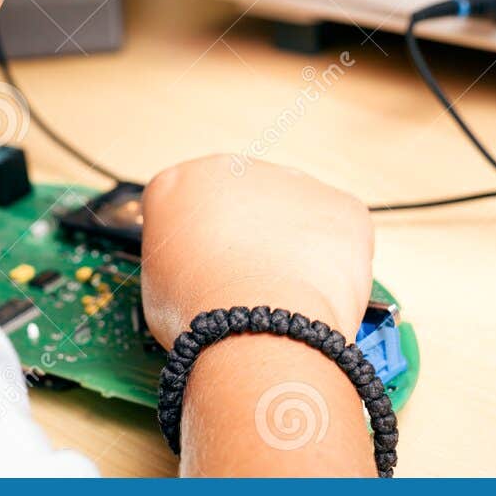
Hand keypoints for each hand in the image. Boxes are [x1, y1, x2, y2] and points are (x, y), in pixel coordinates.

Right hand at [140, 156, 380, 477]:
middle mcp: (235, 169)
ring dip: (291, 247)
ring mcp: (294, 183)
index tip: (203, 271)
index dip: (196, 245)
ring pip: (293, 216)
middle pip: (243, 203)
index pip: (185, 206)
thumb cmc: (200, 315)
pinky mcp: (340, 206)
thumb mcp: (155, 288)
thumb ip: (175, 260)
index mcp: (179, 184)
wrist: (258, 326)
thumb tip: (191, 272)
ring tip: (284, 296)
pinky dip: (332, 262)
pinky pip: (338, 233)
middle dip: (248, 239)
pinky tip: (317, 291)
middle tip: (248, 287)